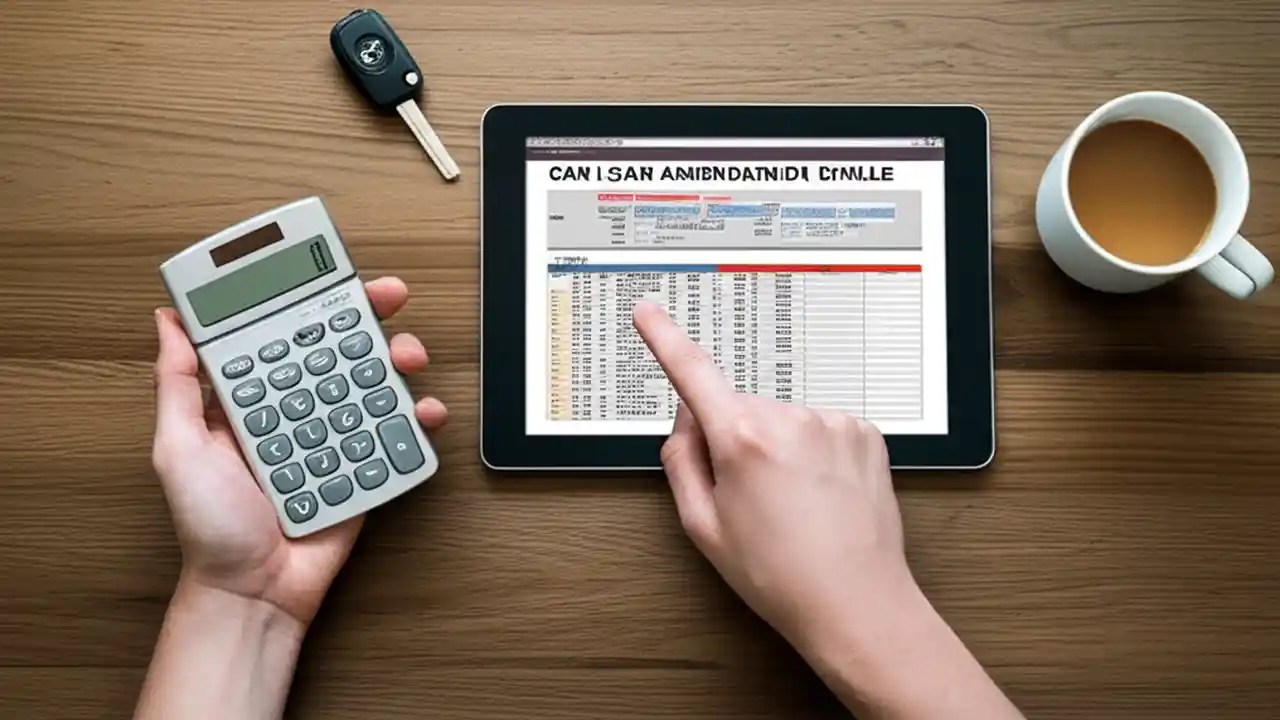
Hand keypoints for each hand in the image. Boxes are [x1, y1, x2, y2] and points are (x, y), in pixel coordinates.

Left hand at [151, 277, 447, 625]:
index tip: (330, 274)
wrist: (254, 592)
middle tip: (389, 297)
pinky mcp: (365, 471)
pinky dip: (417, 422)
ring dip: (397, 362)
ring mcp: (334, 440)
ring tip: (408, 357)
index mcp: (254, 401)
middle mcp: (296, 413)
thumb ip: (177, 384)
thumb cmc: (209, 528)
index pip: (285, 337)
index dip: (309, 302)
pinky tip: (423, 412)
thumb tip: (167, 320)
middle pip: (339, 351)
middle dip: (367, 319)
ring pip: (373, 385)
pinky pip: (397, 439)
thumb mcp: (177, 448)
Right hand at [632, 300, 911, 651]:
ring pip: (782, 420)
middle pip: (739, 408)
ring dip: (778, 449)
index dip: (664, 337)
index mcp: (742, 439)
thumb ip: (682, 459)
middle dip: (735, 439)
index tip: (648, 311)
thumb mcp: (703, 525)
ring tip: (792, 505)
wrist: (856, 602)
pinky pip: (819, 428)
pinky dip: (814, 453)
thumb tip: (686, 419)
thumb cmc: (778, 575)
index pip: (692, 372)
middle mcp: (789, 418)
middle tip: (748, 498)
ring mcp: (831, 421)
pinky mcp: (863, 431)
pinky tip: (818, 494)